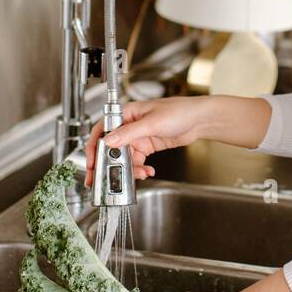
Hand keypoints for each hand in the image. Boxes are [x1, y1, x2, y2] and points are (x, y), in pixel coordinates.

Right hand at [84, 95, 209, 187]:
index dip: (94, 146)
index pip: (103, 130)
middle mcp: (130, 125)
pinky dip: (140, 168)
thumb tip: (108, 141)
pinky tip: (148, 171)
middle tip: (102, 179)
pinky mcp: (147, 146)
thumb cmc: (179, 111)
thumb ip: (129, 133)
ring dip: (129, 168)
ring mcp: (139, 137)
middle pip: (111, 147)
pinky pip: (137, 161)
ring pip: (125, 157)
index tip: (92, 162)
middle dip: (108, 164)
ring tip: (139, 174)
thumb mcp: (152, 122)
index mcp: (127, 113)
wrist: (200, 120)